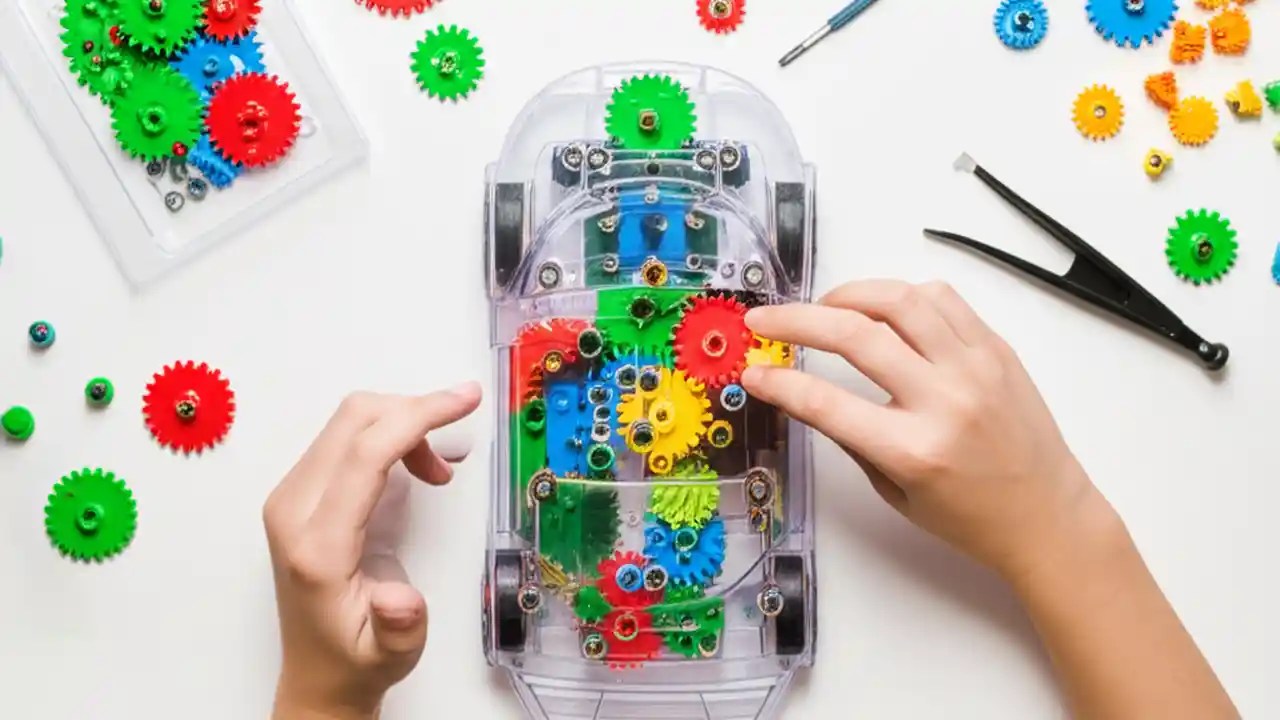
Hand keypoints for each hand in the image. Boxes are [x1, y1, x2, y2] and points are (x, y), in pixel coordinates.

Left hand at [263, 383, 482, 718]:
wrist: (316, 672)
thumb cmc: (355, 658)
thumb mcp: (388, 657)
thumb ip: (399, 628)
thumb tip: (400, 600)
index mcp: (316, 546)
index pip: (363, 454)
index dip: (417, 417)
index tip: (465, 399)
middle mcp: (293, 510)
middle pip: (353, 421)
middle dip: (415, 411)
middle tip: (459, 434)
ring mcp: (291, 496)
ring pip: (349, 421)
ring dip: (404, 425)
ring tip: (437, 470)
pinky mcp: (300, 491)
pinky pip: (345, 437)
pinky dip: (389, 436)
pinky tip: (415, 468)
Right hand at [743, 280, 1117, 579]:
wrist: (1048, 516)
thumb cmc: (970, 517)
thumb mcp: (895, 493)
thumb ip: (852, 439)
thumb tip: (807, 393)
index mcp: (913, 451)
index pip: (827, 402)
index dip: (779, 382)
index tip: (753, 371)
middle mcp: (945, 401)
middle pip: (856, 335)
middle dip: (797, 320)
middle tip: (766, 319)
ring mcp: (976, 368)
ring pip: (901, 299)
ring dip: (849, 294)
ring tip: (825, 307)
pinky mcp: (997, 349)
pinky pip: (942, 300)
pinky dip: (901, 296)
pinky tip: (882, 311)